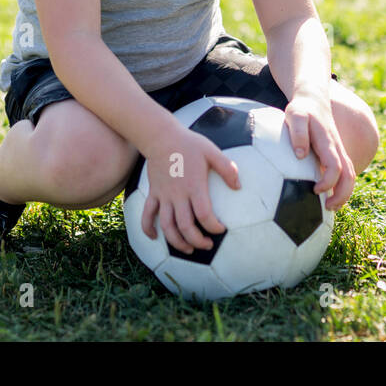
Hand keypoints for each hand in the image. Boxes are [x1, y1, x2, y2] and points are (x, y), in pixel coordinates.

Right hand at [140, 123, 240, 254]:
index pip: (204, 214)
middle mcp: (178, 195)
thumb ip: (227, 169)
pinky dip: (147, 228)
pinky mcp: (153, 193)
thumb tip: (238, 187)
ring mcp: (163, 196)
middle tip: (207, 245)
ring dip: (176, 242)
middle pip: (185, 227)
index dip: (213, 226)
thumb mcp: (212, 151)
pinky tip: (154, 237)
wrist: (160, 136)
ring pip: (167, 226)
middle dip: (197, 241)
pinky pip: (147, 215)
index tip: (222, 229)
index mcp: (194, 186)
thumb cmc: (189, 143)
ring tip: (187, 249)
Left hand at [283, 92, 354, 210]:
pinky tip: (327, 195)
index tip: (314, 190)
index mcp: (328, 142)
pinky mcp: (336, 153)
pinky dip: (340, 187)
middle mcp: (337, 149)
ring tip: (330, 207)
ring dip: (343, 194)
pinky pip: (344, 172)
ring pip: (350, 176)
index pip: (335, 167)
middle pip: (349, 176)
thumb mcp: (294, 115)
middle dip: (342, 195)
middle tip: (328, 208)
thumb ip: (298, 133)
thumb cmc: (302, 109)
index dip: (328, 182)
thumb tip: (300, 155)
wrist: (313, 99)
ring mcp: (338, 151)